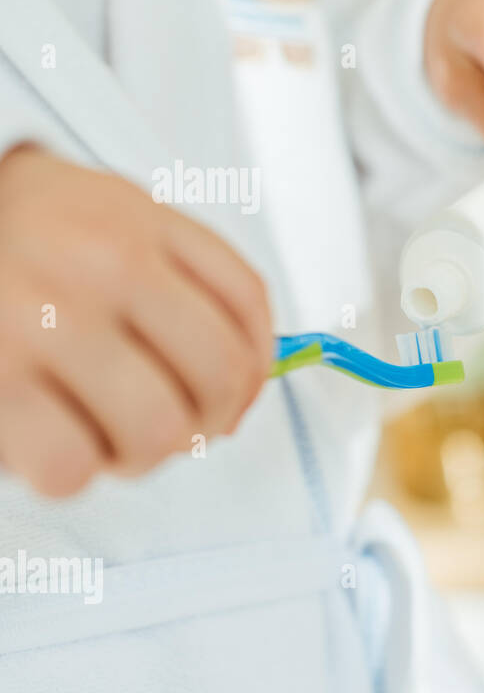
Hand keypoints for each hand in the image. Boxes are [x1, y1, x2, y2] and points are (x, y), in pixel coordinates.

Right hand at [0, 147, 272, 495]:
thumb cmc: (20, 242)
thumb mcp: (112, 222)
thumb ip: (188, 286)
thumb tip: (244, 394)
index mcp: (136, 224)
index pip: (246, 308)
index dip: (252, 371)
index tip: (229, 394)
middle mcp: (98, 267)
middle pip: (217, 378)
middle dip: (202, 417)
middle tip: (160, 417)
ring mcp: (42, 324)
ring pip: (158, 432)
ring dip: (140, 451)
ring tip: (100, 429)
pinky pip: (73, 467)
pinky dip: (72, 470)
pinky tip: (50, 438)